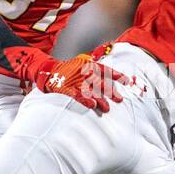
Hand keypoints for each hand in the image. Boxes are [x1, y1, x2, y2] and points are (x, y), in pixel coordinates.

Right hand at [6, 45, 130, 112]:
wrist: (47, 70)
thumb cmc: (67, 71)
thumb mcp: (81, 66)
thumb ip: (93, 72)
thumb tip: (107, 80)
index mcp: (88, 65)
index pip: (105, 69)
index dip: (116, 75)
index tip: (127, 81)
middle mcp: (83, 72)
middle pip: (100, 82)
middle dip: (110, 91)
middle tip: (119, 100)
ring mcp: (74, 80)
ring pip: (90, 90)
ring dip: (99, 99)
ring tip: (106, 108)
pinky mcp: (65, 87)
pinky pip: (76, 94)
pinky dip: (84, 99)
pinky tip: (91, 105)